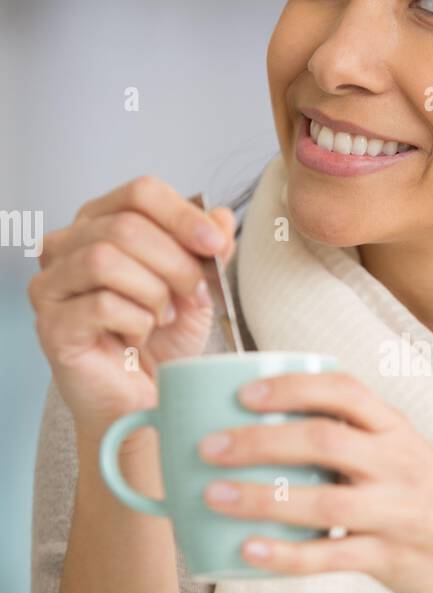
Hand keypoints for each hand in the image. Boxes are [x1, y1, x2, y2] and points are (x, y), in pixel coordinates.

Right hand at [28, 175, 235, 445]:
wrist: (145, 399)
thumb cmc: (162, 342)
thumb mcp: (198, 288)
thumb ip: (209, 250)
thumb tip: (221, 217)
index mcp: (100, 222)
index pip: (139, 193)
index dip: (183, 215)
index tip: (215, 245)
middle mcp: (66, 245)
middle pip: (125, 226)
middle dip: (175, 263)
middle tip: (196, 296)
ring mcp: (51, 284)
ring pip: (105, 259)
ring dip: (152, 292)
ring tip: (163, 318)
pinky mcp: (51, 324)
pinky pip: (101, 304)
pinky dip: (135, 321)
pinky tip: (138, 337)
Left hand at [198, 369, 432, 592]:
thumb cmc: (423, 498)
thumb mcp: (398, 453)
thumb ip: (347, 438)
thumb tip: (259, 427)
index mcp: (395, 429)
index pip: (344, 391)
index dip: (291, 388)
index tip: (243, 393)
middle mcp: (397, 464)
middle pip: (324, 441)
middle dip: (260, 441)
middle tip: (208, 447)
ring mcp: (395, 511)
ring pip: (324, 501)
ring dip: (262, 499)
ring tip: (214, 496)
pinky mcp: (390, 557)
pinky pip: (332, 556)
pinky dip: (287, 555)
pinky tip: (248, 551)